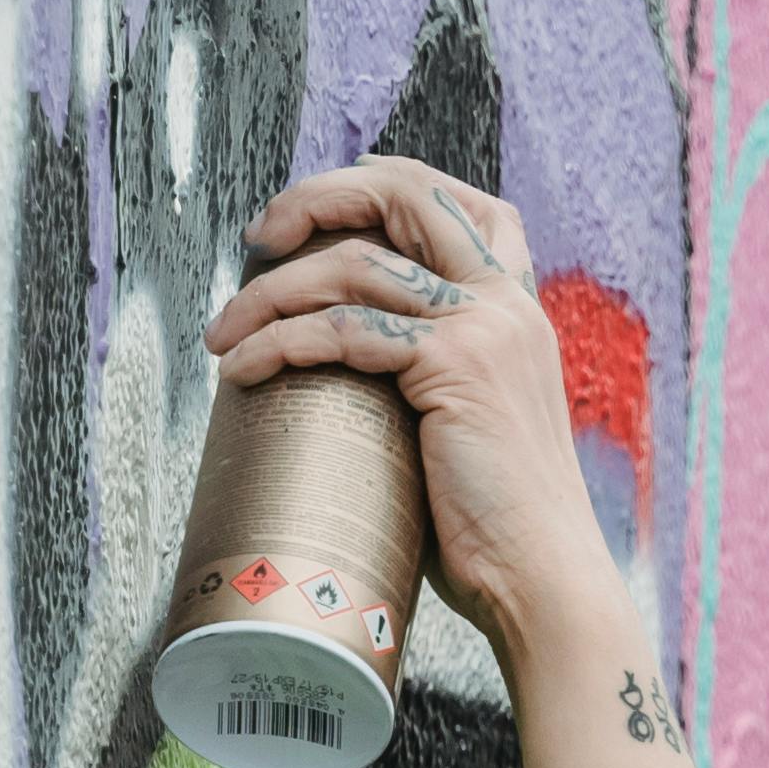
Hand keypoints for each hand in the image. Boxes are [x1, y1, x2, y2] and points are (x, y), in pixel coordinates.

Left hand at [206, 168, 611, 674]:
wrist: (545, 583)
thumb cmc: (498, 533)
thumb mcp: (470, 430)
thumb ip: (426, 383)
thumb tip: (340, 384)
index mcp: (516, 310)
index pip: (456, 201)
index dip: (381, 184)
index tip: (316, 214)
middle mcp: (506, 301)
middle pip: (406, 192)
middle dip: (316, 197)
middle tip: (259, 236)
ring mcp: (484, 327)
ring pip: (356, 264)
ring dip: (271, 291)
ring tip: (223, 333)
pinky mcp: (455, 368)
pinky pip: (345, 331)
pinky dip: (280, 343)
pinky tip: (243, 370)